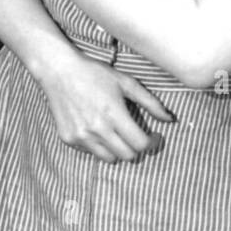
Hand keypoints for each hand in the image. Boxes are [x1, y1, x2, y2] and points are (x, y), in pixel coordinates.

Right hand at [37, 53, 175, 163]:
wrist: (59, 71)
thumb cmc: (95, 74)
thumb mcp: (126, 83)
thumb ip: (150, 103)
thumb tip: (170, 120)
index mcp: (114, 114)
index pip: (140, 144)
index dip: (151, 143)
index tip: (153, 137)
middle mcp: (97, 129)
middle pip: (127, 156)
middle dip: (135, 148)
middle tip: (135, 136)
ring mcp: (81, 136)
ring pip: (109, 159)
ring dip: (117, 149)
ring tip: (115, 132)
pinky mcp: (68, 139)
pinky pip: (91, 153)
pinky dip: (98, 145)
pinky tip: (96, 128)